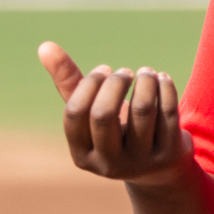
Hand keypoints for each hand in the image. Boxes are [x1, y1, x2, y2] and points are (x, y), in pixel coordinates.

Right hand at [37, 41, 193, 186]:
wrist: (159, 167)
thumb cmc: (118, 130)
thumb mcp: (92, 113)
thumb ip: (69, 82)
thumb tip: (45, 46)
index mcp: (82, 156)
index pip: (75, 113)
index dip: (89, 84)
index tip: (104, 69)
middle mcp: (108, 164)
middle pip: (104, 114)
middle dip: (115, 83)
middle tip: (125, 72)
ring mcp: (140, 162)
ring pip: (142, 110)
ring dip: (145, 81)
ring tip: (146, 73)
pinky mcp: (168, 155)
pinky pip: (168, 113)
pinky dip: (165, 87)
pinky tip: (161, 79)